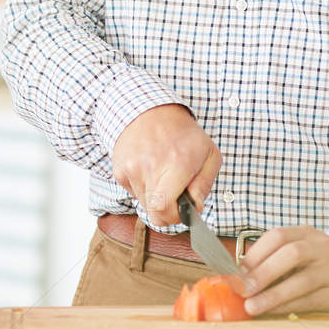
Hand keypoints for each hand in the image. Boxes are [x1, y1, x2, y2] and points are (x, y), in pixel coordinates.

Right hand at [110, 104, 221, 225]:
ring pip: (144, 204)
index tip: (182, 211)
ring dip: (155, 198)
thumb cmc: (183, 133)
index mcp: (177, 164)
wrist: (150, 111)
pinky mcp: (120, 170)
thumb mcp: (209, 154)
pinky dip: (143, 188)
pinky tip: (149, 170)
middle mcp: (151, 167)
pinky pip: (133, 193)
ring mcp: (132, 168)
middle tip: (175, 198)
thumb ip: (204, 185)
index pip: (164, 209)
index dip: (175, 217)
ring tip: (162, 176)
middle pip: (154, 214)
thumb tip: (195, 208)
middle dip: (167, 212)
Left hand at [236, 227, 328, 315]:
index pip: (278, 236)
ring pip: (304, 280)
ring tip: (252, 306)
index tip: (235, 272)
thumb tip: (238, 277)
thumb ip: (274, 259)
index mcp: (306, 233)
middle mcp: (321, 248)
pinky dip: (289, 306)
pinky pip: (312, 300)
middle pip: (293, 254)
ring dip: (274, 295)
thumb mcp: (302, 249)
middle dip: (264, 272)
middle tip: (243, 289)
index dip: (255, 254)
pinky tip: (272, 311)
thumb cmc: (321, 261)